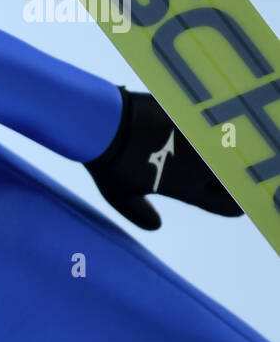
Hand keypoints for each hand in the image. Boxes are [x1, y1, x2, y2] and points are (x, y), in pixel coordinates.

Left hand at [84, 86, 243, 229]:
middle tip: (217, 170)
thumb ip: (139, 212)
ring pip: (233, 148)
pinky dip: (210, 127)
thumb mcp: (118, 194)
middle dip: (233, 177)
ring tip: (205, 146)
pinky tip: (197, 125)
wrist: (102, 123)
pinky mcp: (195, 116)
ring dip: (223, 149)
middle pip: (238, 177)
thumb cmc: (107, 161)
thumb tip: (155, 225)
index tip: (225, 196)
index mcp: (188, 190)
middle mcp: (201, 166)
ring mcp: (201, 139)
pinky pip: (215, 123)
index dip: (232, 203)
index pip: (232, 206)